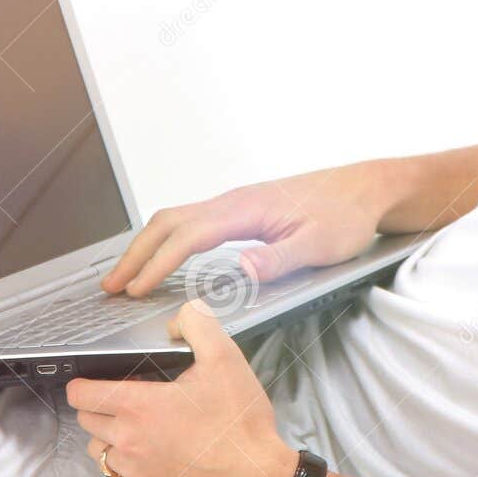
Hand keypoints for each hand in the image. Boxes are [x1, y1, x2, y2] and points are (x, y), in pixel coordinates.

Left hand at [66, 299, 298, 476]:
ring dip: (108, 436)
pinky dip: (122, 466)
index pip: (82, 394)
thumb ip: (197, 324)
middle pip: (86, 420)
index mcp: (138, 405)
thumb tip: (176, 320)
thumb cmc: (238, 422)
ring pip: (98, 451)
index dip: (84, 383)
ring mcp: (134, 472)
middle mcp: (127, 440)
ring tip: (134, 428)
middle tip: (125, 399)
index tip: (97, 380)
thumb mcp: (225, 359)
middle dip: (98, 406)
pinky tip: (145, 456)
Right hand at [101, 161, 391, 295]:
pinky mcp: (243, 210)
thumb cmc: (345, 214)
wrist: (366, 189)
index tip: (136, 288)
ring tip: (126, 275)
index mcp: (246, 209)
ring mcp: (236, 203)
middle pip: (169, 222)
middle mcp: (234, 201)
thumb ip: (278, 259)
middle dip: (136, 253)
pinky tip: (164, 259)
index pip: (188, 236)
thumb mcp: (318, 245)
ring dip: (147, 246)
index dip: (158, 263)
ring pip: (177, 219)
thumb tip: (239, 270)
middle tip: (111, 285)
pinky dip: (167, 240)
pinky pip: (193, 222)